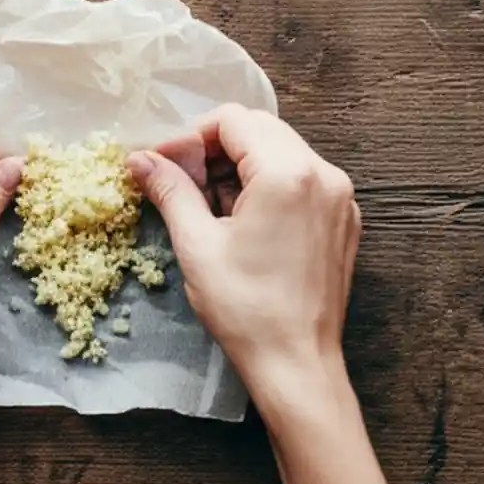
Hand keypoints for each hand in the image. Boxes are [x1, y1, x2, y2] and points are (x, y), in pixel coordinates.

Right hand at [126, 104, 359, 409]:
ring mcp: (340, 197)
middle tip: (183, 183)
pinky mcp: (344, 219)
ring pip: (282, 152)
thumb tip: (139, 159)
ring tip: (210, 207)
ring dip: (242, 166)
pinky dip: (269, 186)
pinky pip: (302, 180)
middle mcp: (323, 174)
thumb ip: (170, 190)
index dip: (191, 135)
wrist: (296, 363)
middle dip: (216, 148)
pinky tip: (243, 222)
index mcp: (287, 173)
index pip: (233, 120)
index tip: (166, 163)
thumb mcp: (197, 244)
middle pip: (260, 130)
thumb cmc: (246, 309)